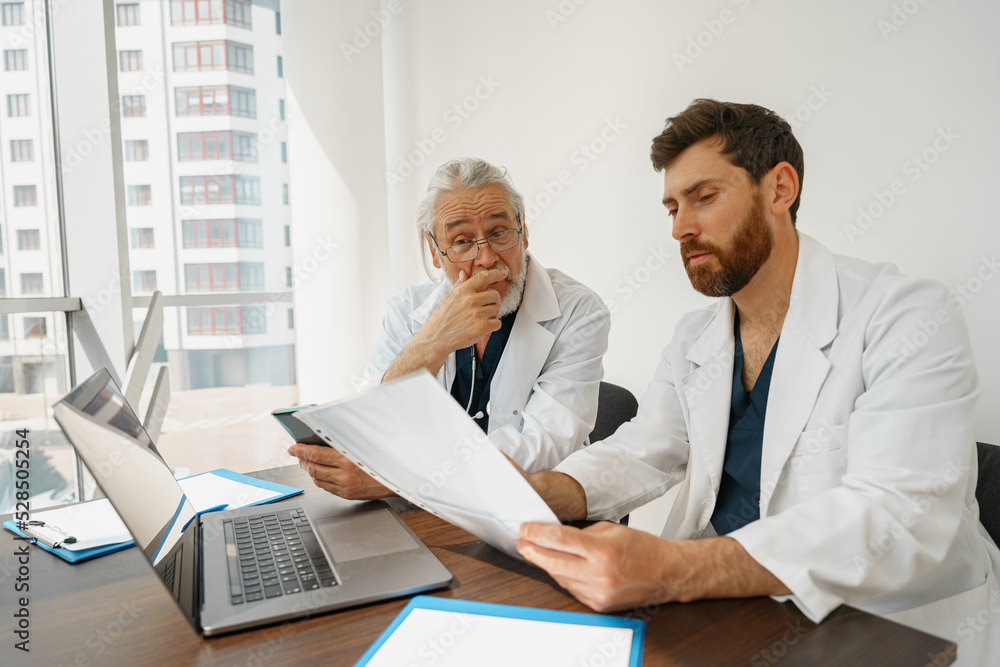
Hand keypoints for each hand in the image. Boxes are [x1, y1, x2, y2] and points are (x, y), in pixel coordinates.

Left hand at [287, 443, 394, 499]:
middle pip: (312, 468)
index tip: (293, 447)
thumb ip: (343, 443)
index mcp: (347, 459)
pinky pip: (325, 487)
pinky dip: (318, 479)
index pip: (315, 454)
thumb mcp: (363, 446)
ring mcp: (344, 487)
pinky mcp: (347, 495)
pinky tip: (319, 473)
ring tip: (307, 462)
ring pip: (316, 479)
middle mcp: (343, 475)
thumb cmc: (382, 460)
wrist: (397, 479)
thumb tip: (322, 439)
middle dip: (302, 460)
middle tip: (298, 454)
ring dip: (308, 470)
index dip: (300, 450)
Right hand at [417, 266, 508, 355]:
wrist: (436, 338)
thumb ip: (460, 285)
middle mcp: (471, 300)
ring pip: (497, 309)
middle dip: (493, 301)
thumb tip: (463, 273)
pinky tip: (482, 327)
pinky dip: (492, 326)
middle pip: (495, 295)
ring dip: (492, 315)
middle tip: (485, 308)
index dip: (496, 273)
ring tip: (479, 319)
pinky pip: (498, 322)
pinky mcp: (482, 327)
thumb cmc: (442, 318)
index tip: (503, 273)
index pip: (484, 277)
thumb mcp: (449, 297)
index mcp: (463, 290)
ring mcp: (477, 313)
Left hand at [517, 521, 677, 611]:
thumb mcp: (611, 530)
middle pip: (553, 562)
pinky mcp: (599, 604)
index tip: (525, 529)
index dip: (537, 533)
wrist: (667, 573)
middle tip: (522, 543)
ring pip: (560, 578)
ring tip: (538, 552)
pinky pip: (572, 590)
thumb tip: (556, 535)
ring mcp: (598, 592)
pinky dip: (564, 577)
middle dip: (532, 551)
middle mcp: (599, 574)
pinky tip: (561, 567)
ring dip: (547, 565)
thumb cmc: (643, 548)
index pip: (559, 540)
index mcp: (602, 550)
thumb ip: (582, 533)